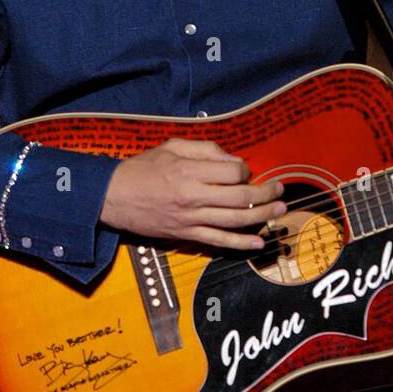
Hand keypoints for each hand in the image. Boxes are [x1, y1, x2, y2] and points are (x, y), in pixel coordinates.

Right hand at [100, 138, 285, 250]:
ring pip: (234, 221)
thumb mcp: (172, 147)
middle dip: (265, 194)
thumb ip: (204, 150)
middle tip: (280, 190)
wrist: (113, 197)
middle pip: (241, 197)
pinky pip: (218, 242)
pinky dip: (240, 244)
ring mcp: (190, 219)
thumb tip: (233, 160)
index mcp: (190, 171)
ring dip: (261, 216)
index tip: (245, 169)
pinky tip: (258, 243)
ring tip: (279, 211)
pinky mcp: (186, 235)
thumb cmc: (143, 168)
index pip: (233, 172)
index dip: (245, 170)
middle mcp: (193, 197)